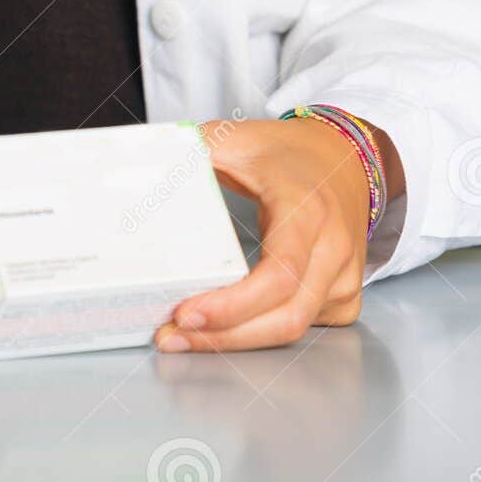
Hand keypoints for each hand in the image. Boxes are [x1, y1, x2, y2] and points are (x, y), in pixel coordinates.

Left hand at [154, 116, 396, 352]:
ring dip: (236, 342)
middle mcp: (333, 249)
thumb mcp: (237, 139)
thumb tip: (137, 166)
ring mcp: (344, 277)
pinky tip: (223, 331)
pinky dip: (259, 335)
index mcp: (307, 210)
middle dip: (224, 336)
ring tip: (184, 337)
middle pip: (285, 317)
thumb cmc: (287, 153)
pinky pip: (302, 328)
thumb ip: (190, 150)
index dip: (234, 304)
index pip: (279, 274)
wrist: (342, 156)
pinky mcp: (343, 296)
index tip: (187, 313)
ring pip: (293, 329)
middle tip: (170, 335)